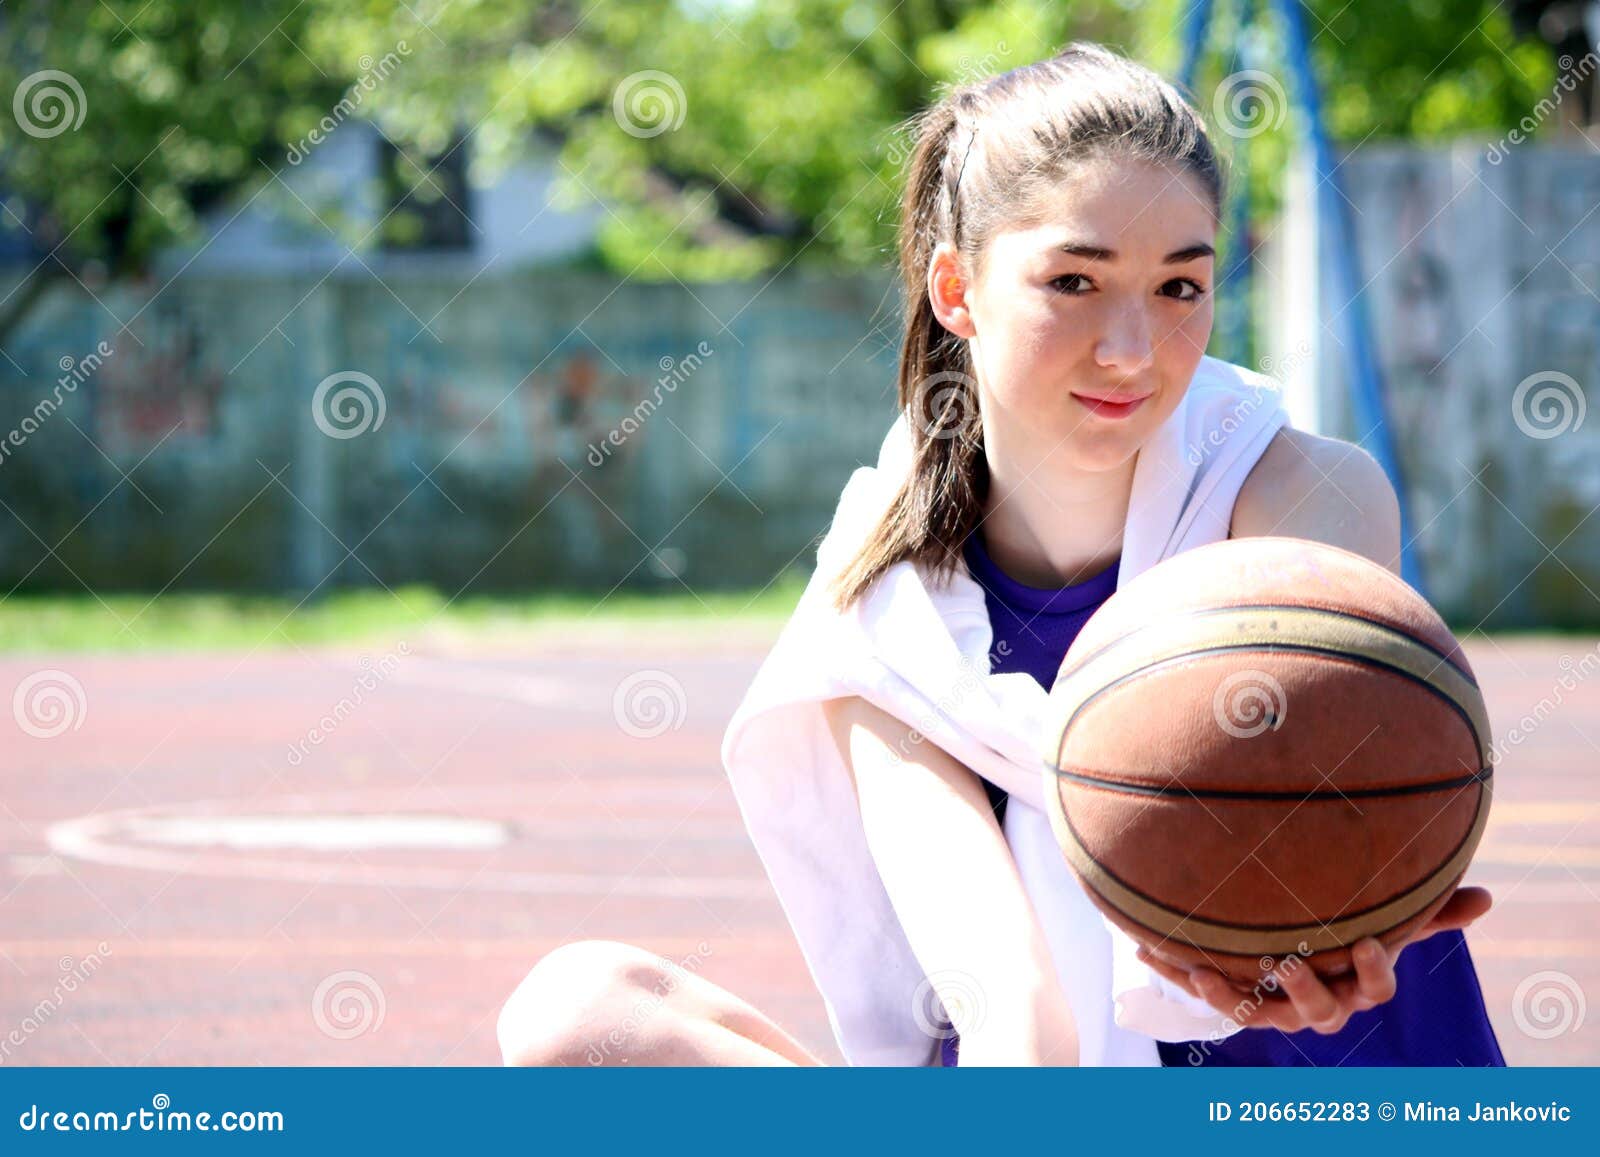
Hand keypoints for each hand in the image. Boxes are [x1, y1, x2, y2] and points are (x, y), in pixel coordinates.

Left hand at [1134, 886, 1492, 1035]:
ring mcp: (1278, 1009)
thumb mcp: (1388, 917)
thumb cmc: (1351, 929)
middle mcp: (1321, 1005)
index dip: (1373, 971)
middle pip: (1319, 1011)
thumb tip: (1487, 898)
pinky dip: (1183, 978)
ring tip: (1207, 976)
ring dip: (1232, 997)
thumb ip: (1429, 911)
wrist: (1294, 947)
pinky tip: (1153, 950)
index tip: (1366, 940)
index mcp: (1359, 985)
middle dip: (1304, 989)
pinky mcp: (1240, 1002)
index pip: (1377, 989)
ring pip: (1259, 1016)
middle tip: (1287, 961)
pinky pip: (1213, 999)